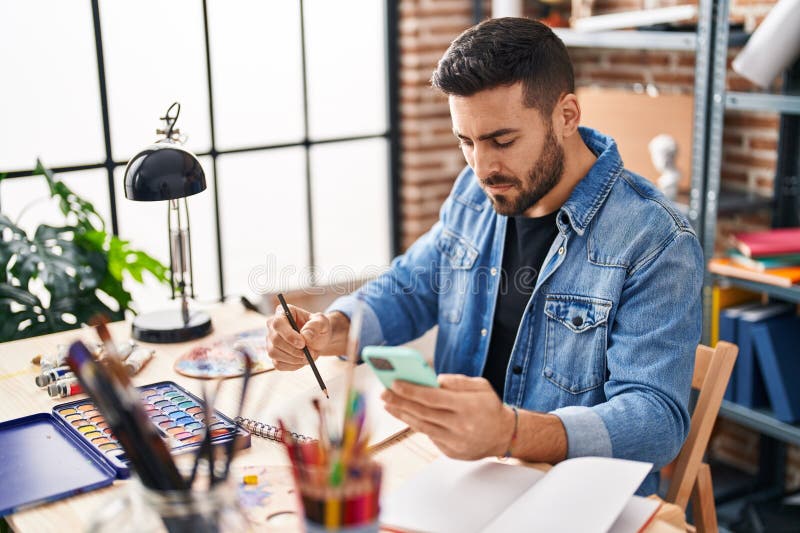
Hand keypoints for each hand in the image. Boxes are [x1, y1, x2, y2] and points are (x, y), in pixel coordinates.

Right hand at [265, 304, 332, 370]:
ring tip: (309, 356)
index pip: (278, 323)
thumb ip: (315, 326)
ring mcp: (271, 342)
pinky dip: (293, 365)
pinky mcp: (274, 355)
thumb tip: (305, 336)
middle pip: (275, 340)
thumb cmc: (318, 327)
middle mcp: (273, 326)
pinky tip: (303, 360)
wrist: (318, 339)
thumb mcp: (322, 322)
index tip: (302, 343)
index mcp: (283, 312)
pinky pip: (278, 364)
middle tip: (310, 353)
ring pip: (274, 353)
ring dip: (294, 359)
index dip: (288, 335)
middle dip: (294, 350)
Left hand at [381, 374, 514, 459]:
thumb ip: (457, 381)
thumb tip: (434, 380)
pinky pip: (430, 436)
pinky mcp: (451, 453)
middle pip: (422, 413)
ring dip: (402, 415)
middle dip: (400, 402)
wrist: (505, 436)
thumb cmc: (490, 407)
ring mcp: (455, 442)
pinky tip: (405, 415)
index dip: (411, 390)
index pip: (432, 398)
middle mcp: (460, 427)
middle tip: (383, 393)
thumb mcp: (480, 386)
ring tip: (388, 404)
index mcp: (467, 407)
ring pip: (422, 427)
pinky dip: (417, 425)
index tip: (394, 382)